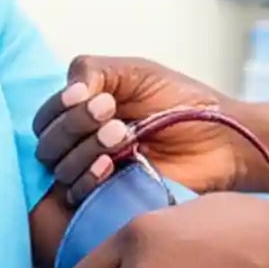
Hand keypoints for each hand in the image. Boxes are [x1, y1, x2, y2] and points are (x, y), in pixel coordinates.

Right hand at [33, 56, 253, 204]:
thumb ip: (94, 71)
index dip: (63, 107)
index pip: (47, 115)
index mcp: (86, 111)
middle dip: (75, 126)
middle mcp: (85, 142)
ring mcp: (96, 171)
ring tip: (123, 136)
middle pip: (47, 142)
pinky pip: (75, 194)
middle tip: (114, 116)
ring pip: (58, 167)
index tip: (100, 98)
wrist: (221, 140)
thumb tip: (67, 93)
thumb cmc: (185, 103)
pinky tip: (111, 166)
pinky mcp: (110, 197)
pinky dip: (87, 178)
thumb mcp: (138, 72)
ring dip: (84, 149)